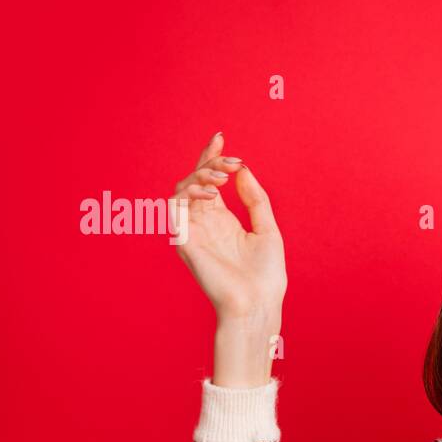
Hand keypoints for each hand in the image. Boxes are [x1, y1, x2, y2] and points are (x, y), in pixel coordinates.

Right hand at [172, 132, 286, 323]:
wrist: (258, 304)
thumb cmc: (265, 275)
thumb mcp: (267, 229)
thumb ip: (255, 199)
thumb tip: (243, 170)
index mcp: (222, 221)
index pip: (210, 181)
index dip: (212, 158)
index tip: (221, 137)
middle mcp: (203, 224)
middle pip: (195, 180)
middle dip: (210, 163)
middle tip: (231, 162)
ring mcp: (192, 232)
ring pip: (182, 189)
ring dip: (200, 175)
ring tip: (222, 177)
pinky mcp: (183, 241)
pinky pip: (174, 207)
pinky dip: (189, 193)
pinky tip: (211, 192)